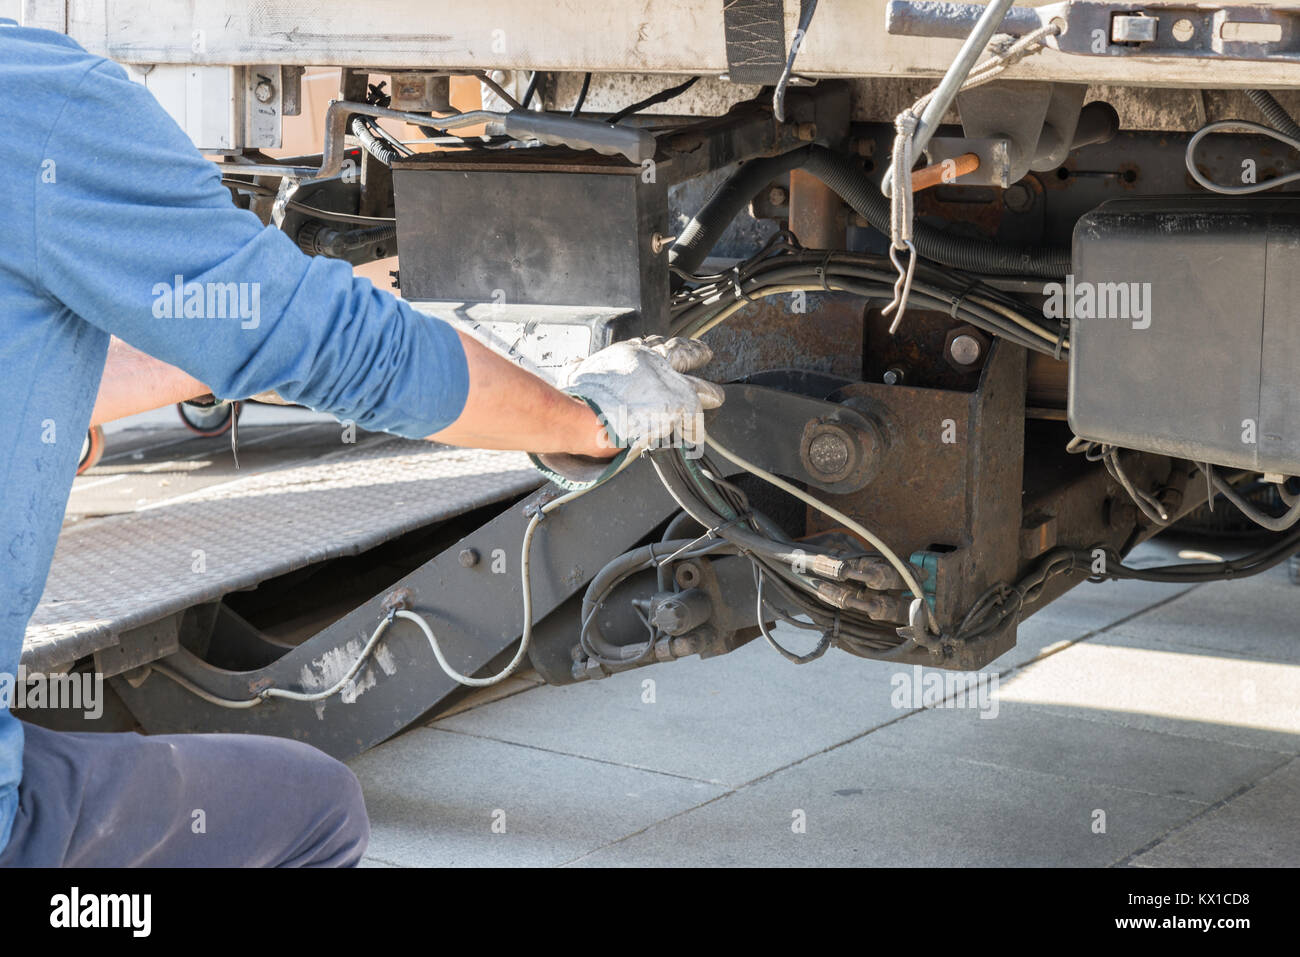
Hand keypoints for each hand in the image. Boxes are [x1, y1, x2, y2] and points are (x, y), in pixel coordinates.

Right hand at [559, 336, 724, 453]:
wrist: (589, 414)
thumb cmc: (579, 398)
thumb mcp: (577, 373)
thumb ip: (580, 367)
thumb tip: (575, 364)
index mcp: (628, 355)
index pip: (651, 346)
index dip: (661, 347)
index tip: (664, 346)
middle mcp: (652, 363)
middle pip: (681, 354)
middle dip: (693, 354)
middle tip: (704, 353)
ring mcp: (669, 383)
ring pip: (696, 386)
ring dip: (707, 392)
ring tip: (716, 395)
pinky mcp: (679, 404)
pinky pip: (695, 418)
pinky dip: (696, 427)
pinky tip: (703, 432)